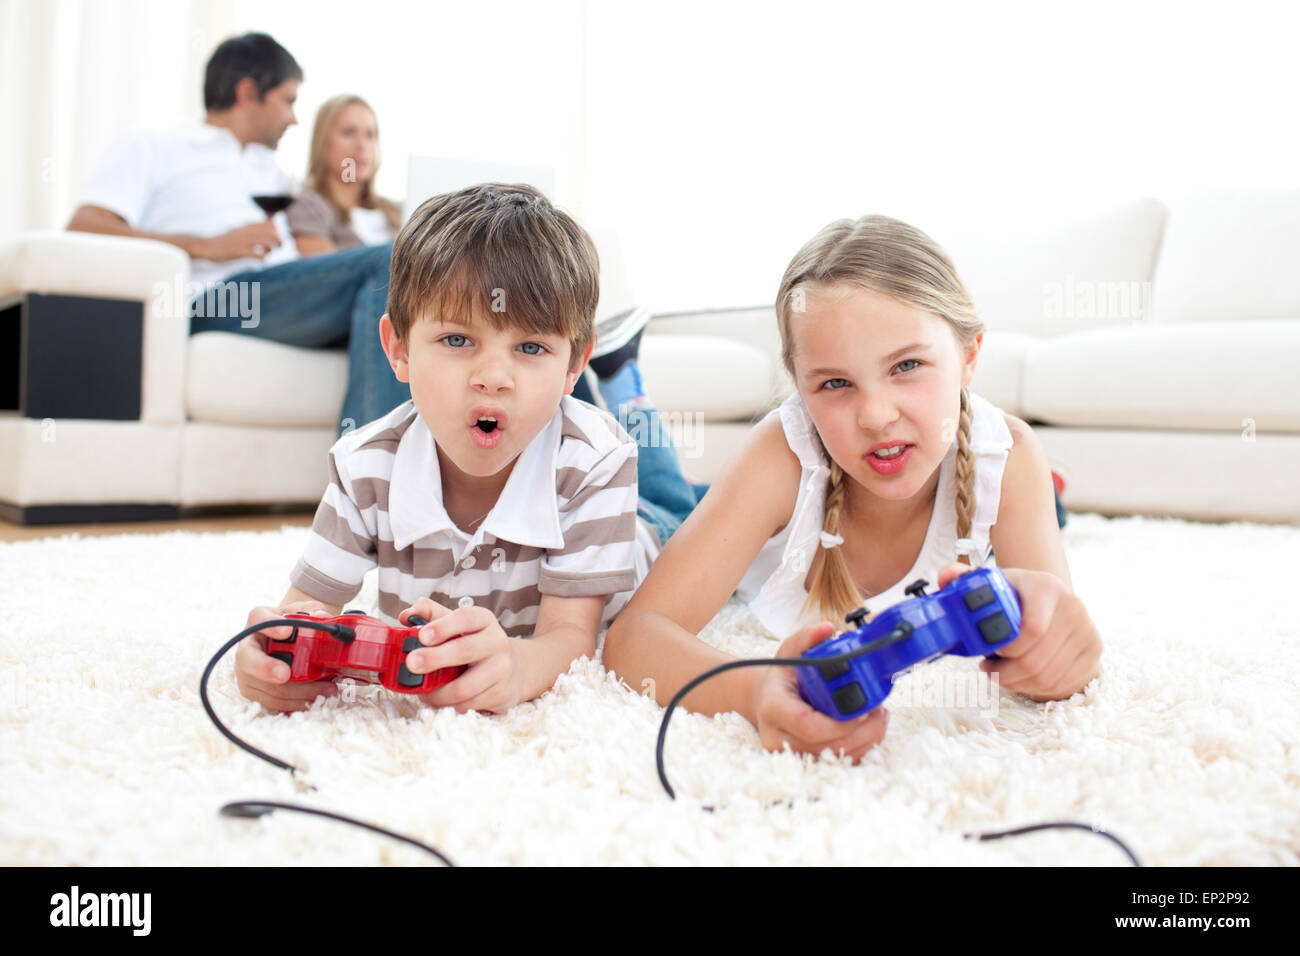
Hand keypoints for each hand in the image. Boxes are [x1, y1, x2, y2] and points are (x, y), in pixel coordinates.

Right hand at [195, 220, 280, 260]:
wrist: (207, 246)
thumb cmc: (224, 241)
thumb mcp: (238, 231)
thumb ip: (250, 229)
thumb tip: (262, 229)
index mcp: (248, 226)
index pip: (271, 224)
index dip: (278, 231)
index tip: (277, 239)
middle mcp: (248, 231)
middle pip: (273, 233)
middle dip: (279, 241)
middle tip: (278, 248)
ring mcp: (245, 241)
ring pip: (269, 243)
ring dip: (272, 250)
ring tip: (268, 254)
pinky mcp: (241, 251)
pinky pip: (259, 255)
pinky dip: (264, 258)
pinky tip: (261, 261)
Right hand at [234, 601, 337, 712]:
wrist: (282, 641)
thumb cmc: (291, 624)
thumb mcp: (302, 610)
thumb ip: (312, 610)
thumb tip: (322, 615)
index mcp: (259, 620)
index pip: (259, 617)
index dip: (271, 626)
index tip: (287, 631)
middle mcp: (247, 646)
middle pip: (248, 659)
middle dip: (266, 668)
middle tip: (285, 673)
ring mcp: (247, 671)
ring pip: (265, 686)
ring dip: (295, 691)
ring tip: (325, 688)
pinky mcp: (254, 691)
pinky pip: (272, 702)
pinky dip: (295, 703)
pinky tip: (315, 699)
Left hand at [399, 598, 522, 714]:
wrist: (512, 669)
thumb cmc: (473, 644)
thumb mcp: (456, 625)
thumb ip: (431, 614)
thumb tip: (406, 615)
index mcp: (484, 620)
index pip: (465, 618)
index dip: (443, 627)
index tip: (422, 636)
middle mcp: (497, 642)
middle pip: (464, 651)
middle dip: (434, 659)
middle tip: (411, 664)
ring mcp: (502, 669)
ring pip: (464, 687)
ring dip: (437, 693)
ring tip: (423, 692)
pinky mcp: (501, 694)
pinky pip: (468, 705)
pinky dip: (448, 706)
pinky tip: (441, 700)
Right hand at [751, 621, 889, 760]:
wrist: (765, 700)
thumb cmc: (781, 676)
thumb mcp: (789, 652)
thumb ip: (807, 639)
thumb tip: (827, 629)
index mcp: (773, 708)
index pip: (809, 725)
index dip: (842, 722)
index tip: (864, 707)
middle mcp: (778, 737)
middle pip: (829, 746)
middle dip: (862, 730)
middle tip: (880, 709)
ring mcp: (791, 754)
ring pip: (838, 757)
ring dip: (867, 739)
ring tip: (879, 715)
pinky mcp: (807, 762)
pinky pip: (841, 761)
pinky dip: (862, 747)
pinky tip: (870, 727)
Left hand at [936, 562, 1101, 700]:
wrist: (1050, 600)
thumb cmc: (1013, 596)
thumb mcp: (990, 584)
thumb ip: (962, 579)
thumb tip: (946, 576)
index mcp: (1045, 587)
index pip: (1031, 628)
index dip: (1006, 649)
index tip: (987, 653)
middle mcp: (1073, 606)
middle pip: (1036, 660)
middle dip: (1004, 673)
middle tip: (988, 669)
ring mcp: (1087, 630)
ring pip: (1047, 677)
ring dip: (1017, 683)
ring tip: (1001, 673)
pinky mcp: (1094, 651)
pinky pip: (1061, 685)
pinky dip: (1035, 688)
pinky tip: (1022, 677)